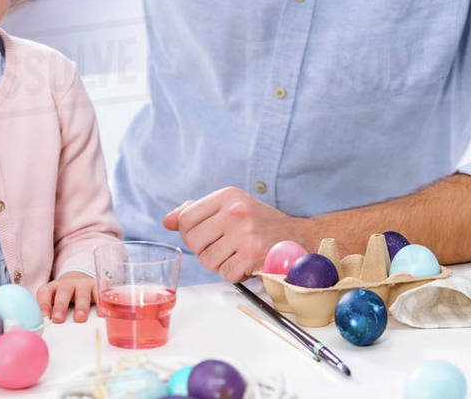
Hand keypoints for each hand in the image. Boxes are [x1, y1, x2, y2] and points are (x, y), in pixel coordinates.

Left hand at [36, 271, 96, 323]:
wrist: (81, 282)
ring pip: (82, 293)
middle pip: (63, 291)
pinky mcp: (97, 286)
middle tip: (59, 319)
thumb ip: (52, 315)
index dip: (43, 304)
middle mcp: (68, 284)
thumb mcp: (56, 303)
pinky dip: (101, 304)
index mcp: (54, 287)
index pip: (45, 292)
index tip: (44, 318)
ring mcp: (83, 284)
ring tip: (80, 318)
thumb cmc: (66, 299)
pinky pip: (99, 294)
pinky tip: (102, 314)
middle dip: (61, 305)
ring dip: (81, 306)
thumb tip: (47, 332)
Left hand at [162, 187, 312, 282]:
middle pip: (193, 241)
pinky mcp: (253, 255)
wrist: (302, 237)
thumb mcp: (231, 207)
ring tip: (237, 254)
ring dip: (220, 263)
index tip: (206, 236)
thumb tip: (168, 221)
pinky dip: (234, 273)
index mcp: (227, 196)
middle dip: (205, 250)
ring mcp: (244, 233)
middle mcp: (235, 211)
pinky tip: (246, 263)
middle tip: (224, 247)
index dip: (190, 233)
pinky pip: (225, 273)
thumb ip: (197, 211)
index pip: (186, 218)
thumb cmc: (262, 224)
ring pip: (207, 260)